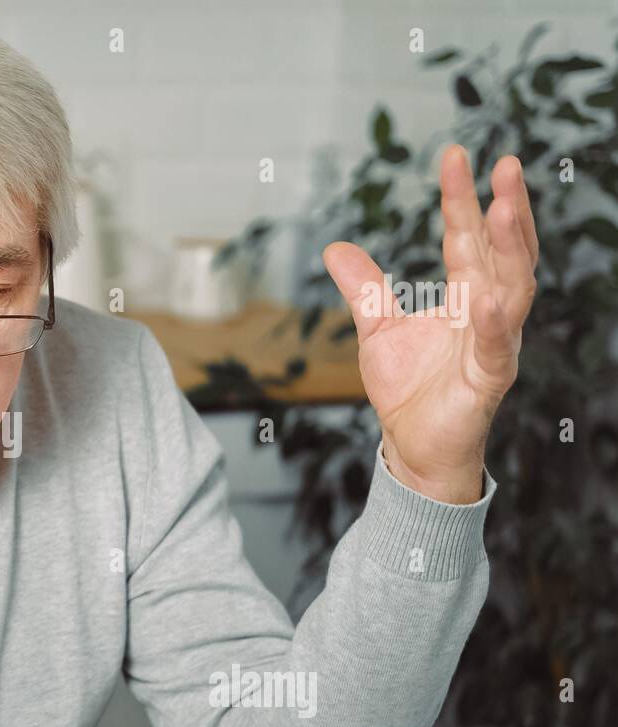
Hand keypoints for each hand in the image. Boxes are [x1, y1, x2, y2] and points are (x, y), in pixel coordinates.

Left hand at [323, 145, 537, 502]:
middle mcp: (489, 313)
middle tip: (503, 162)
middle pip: (501, 252)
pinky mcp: (489, 380)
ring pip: (512, 289)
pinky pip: (495, 348)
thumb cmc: (409, 390)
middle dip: (503, 207)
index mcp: (467, 296)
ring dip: (511, 248)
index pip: (467, 238)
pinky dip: (493, 324)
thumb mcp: (377, 329)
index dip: (463, 199)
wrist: (413, 448)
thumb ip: (365, 288)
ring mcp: (494, 345)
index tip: (457, 156)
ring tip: (505, 208)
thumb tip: (335, 247)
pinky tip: (487, 300)